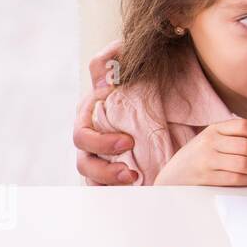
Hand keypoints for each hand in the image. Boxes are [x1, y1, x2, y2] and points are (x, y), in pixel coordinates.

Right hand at [74, 39, 136, 184]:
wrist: (164, 78)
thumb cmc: (139, 68)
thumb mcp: (127, 57)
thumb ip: (110, 59)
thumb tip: (102, 76)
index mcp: (89, 114)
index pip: (82, 136)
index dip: (100, 143)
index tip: (128, 142)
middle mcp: (94, 136)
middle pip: (85, 163)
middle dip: (104, 171)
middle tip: (131, 173)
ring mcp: (105, 152)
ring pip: (95, 177)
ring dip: (111, 184)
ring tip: (136, 181)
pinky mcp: (121, 161)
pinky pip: (112, 183)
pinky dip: (120, 190)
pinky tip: (141, 189)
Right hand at [156, 119, 246, 186]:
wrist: (171, 177)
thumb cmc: (198, 158)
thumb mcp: (210, 140)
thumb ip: (232, 136)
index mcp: (213, 130)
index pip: (244, 126)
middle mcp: (209, 143)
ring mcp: (207, 160)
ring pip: (244, 163)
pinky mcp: (206, 178)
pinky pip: (235, 178)